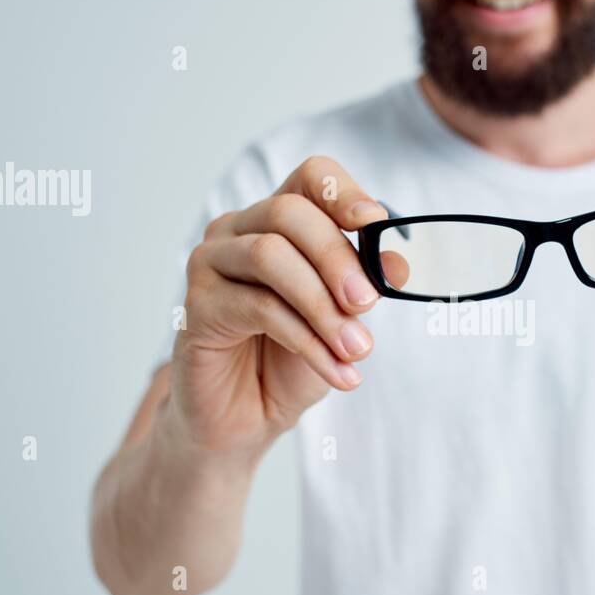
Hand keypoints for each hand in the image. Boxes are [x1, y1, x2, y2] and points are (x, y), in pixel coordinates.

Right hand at [168, 156, 407, 452]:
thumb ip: (363, 283)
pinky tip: (337, 370)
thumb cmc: (290, 358)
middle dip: (336, 257)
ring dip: (322, 306)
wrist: (247, 417)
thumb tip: (398, 261)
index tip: (375, 222)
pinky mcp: (196, 305)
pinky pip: (258, 307)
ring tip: (357, 349)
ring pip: (269, 256)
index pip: (309, 177)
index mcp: (277, 220)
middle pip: (288, 213)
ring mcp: (210, 264)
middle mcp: (238, 230)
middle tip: (368, 303)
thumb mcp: (342, 318)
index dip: (342, 192)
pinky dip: (307, 341)